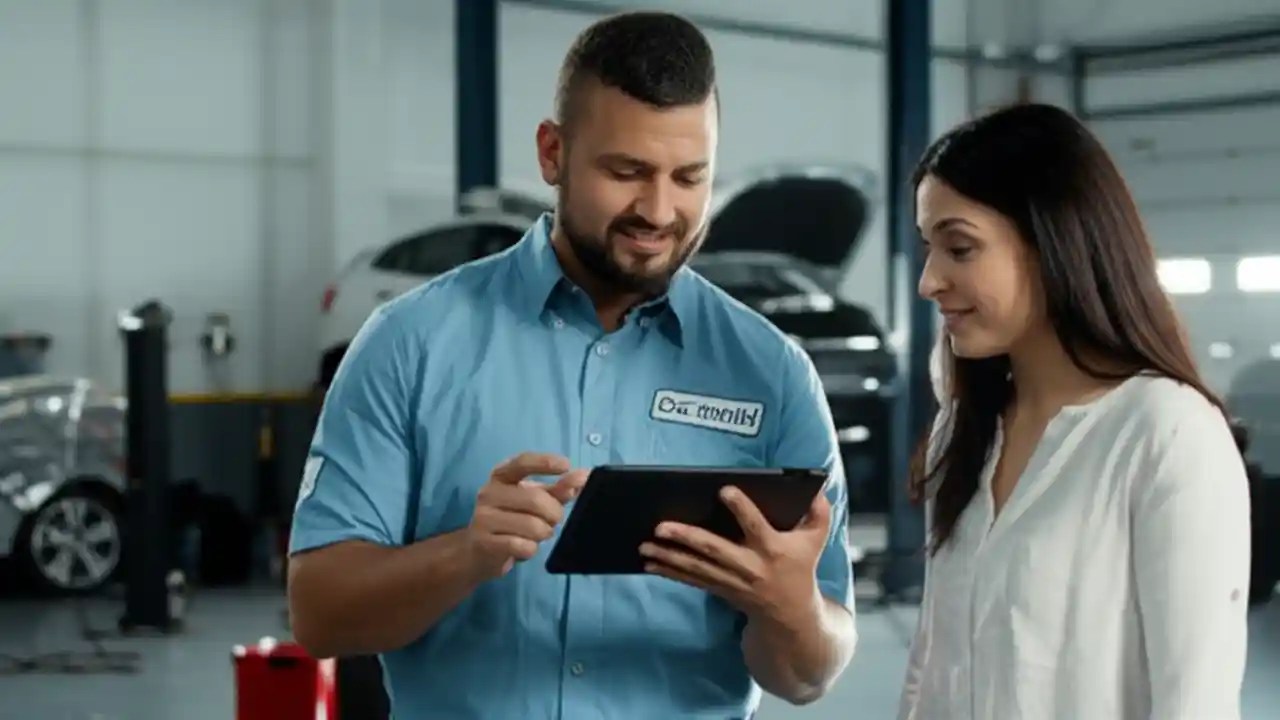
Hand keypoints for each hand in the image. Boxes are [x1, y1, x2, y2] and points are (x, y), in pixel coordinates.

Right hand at [465, 452, 587, 579]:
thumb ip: (558, 489)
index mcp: (501, 476)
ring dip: (543, 533)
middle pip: (536, 499)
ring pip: (532, 526)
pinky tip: (523, 548)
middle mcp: (488, 492)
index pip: (522, 462)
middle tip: (552, 521)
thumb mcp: (534, 500)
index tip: (565, 465)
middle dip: (554, 513)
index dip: (544, 462)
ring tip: (536, 535)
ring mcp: (483, 517)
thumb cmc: (512, 519)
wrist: (478, 551)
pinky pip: (522, 546)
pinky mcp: (483, 542)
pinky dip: (531, 549)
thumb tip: (582, 477)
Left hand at [640, 486, 831, 621]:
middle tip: (660, 526)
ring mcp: (732, 581)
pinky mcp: (720, 589)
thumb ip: (819, 513)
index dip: (742, 508)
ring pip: (696, 567)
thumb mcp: (816, 540)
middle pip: (715, 550)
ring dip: (668, 557)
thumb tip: (816, 487)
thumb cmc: (801, 568)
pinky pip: (691, 579)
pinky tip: (649, 563)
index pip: (756, 526)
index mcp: (773, 549)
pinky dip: (669, 571)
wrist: (791, 617)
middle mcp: (750, 566)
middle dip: (687, 538)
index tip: (724, 490)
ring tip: (644, 546)